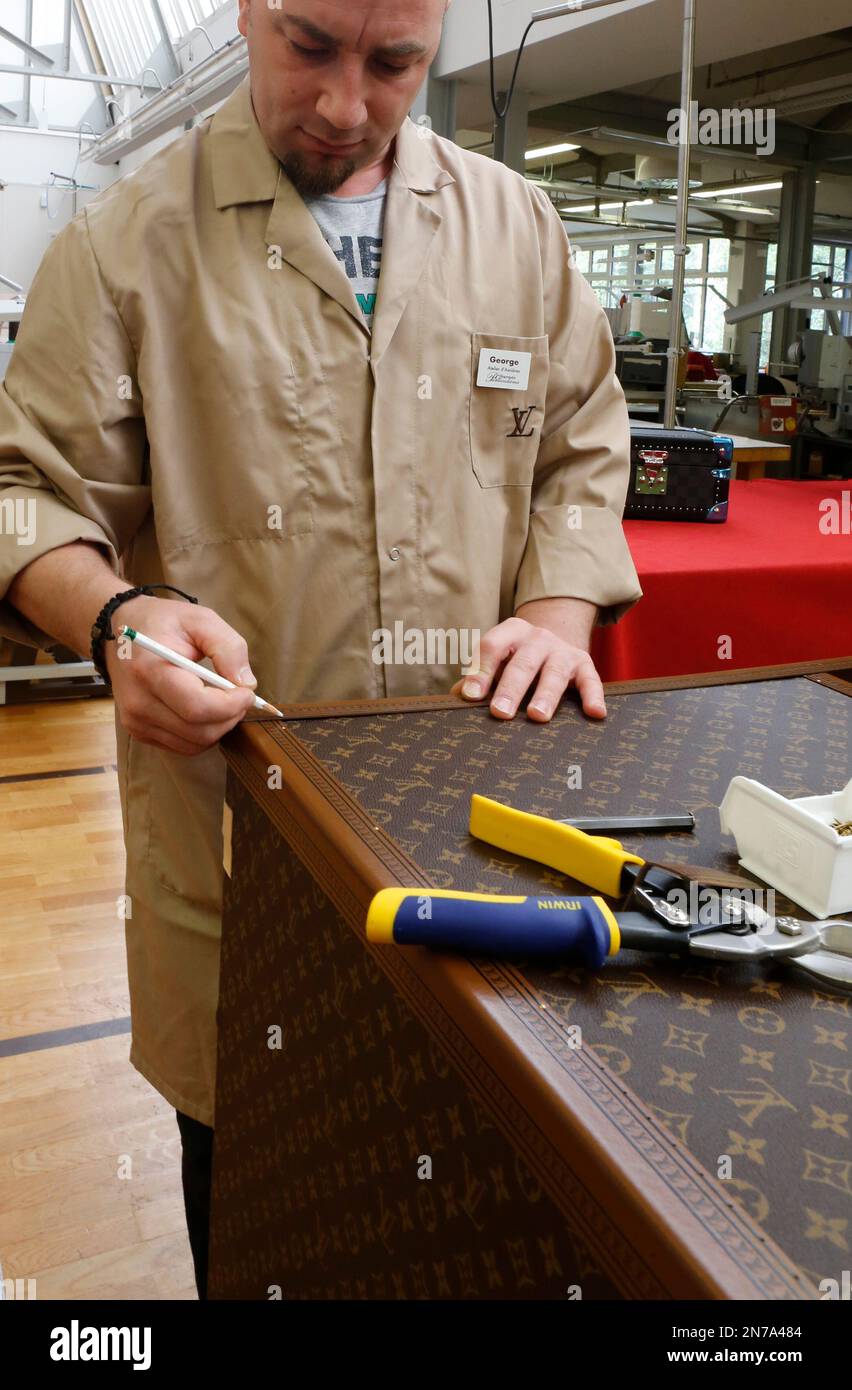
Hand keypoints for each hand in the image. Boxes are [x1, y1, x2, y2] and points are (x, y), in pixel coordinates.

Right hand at [104, 596, 257, 754]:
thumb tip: (247, 684)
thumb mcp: (200, 619)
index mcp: (150, 672)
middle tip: (240, 697)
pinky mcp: (139, 731)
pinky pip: (183, 746)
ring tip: (223, 701)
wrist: (118, 633)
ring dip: (219, 727)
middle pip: (200, 732)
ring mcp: (136, 721)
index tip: (247, 692)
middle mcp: (139, 703)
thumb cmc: (161, 623)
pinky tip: (204, 710)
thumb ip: (228, 647)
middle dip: (231, 717)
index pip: (198, 708)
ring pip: (194, 744)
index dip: (231, 706)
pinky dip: (202, 733)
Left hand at [449, 616, 606, 720]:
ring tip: (536, 716)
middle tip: (500, 712)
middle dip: (510, 688)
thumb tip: (455, 699)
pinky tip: (595, 713)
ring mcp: (563, 650)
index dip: (481, 670)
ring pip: (554, 672)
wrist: (555, 639)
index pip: (492, 647)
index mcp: (510, 633)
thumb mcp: (498, 661)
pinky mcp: (584, 665)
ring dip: (545, 695)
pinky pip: (591, 680)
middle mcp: (538, 638)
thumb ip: (478, 678)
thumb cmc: (516, 658)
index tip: (471, 696)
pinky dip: (594, 696)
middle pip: (522, 663)